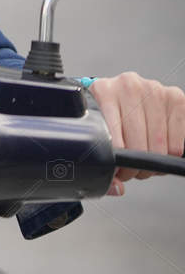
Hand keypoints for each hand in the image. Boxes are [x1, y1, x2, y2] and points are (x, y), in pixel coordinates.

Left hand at [89, 72, 184, 194]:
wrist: (122, 92)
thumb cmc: (110, 113)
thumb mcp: (98, 129)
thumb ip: (103, 158)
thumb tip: (117, 188)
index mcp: (102, 90)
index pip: (111, 135)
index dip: (117, 161)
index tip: (119, 172)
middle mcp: (128, 85)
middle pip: (137, 142)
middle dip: (137, 166)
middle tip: (134, 172)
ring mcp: (153, 89)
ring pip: (159, 142)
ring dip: (156, 160)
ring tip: (147, 160)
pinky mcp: (175, 97)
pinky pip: (178, 137)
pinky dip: (173, 150)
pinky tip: (163, 149)